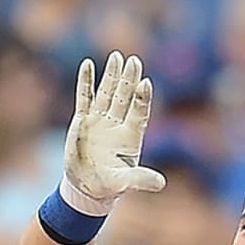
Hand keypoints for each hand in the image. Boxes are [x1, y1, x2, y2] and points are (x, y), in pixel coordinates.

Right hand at [61, 52, 166, 214]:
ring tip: (117, 56)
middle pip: (125, 97)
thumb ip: (140, 179)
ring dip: (111, 75)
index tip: (146, 83)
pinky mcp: (83, 121)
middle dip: (129, 79)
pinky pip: (84, 97)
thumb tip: (161, 184)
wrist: (87, 187)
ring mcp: (100, 121)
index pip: (139, 113)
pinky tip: (88, 65)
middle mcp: (117, 124)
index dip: (142, 99)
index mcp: (131, 137)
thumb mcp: (124, 183)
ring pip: (106, 93)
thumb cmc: (109, 185)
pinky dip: (86, 82)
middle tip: (134, 60)